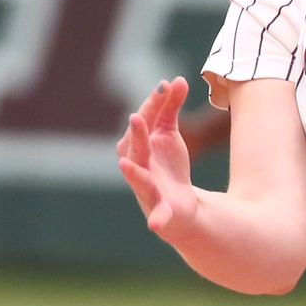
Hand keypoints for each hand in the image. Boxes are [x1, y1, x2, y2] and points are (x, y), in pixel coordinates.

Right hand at [117, 77, 199, 237]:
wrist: (179, 207)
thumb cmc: (168, 167)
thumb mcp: (170, 135)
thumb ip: (171, 108)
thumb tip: (178, 80)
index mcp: (137, 147)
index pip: (144, 123)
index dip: (153, 105)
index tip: (166, 87)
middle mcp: (137, 168)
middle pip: (136, 149)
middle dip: (136, 135)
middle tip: (137, 118)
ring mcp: (146, 191)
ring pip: (139, 180)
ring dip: (133, 173)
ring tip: (126, 165)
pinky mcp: (161, 212)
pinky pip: (157, 216)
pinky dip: (156, 220)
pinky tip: (156, 225)